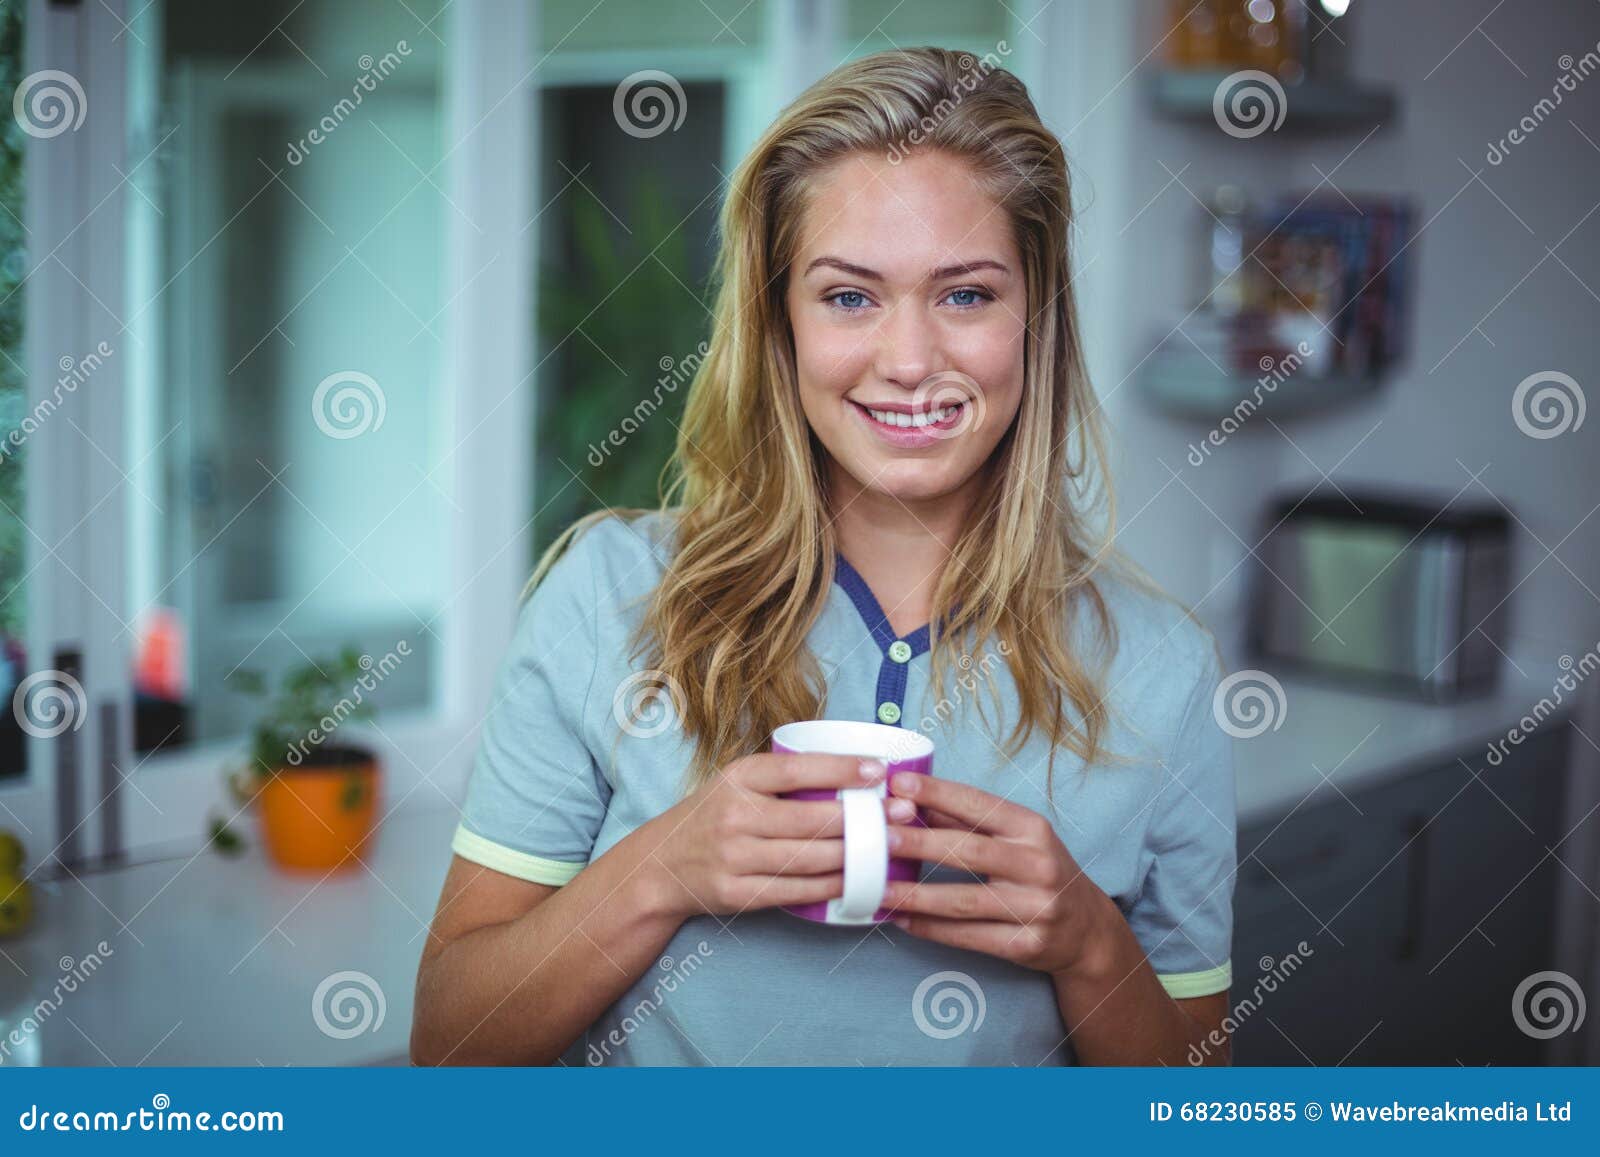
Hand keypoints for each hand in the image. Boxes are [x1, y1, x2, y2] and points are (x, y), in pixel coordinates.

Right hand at [644, 753, 915, 919]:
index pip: (796, 770)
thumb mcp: (736, 783)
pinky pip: (798, 891)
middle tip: (904, 814)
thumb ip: (781, 778)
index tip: (880, 769)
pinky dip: (833, 886)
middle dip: (864, 819)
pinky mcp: (738, 894)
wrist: (661, 866)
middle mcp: (734, 816)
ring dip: (857, 855)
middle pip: (812, 820)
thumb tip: (855, 770)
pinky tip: (859, 879)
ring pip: (811, 859)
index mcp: (737, 779)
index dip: (841, 769)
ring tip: (891, 847)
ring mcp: (735, 859)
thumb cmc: (714, 816)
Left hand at [880, 772, 1114, 977]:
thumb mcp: (1017, 838)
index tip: (899, 784)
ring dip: (916, 895)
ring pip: (964, 901)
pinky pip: (969, 937)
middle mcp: (1037, 865)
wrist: (1086, 930)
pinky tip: (902, 920)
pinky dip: (931, 929)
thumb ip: (967, 820)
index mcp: (1032, 829)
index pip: (979, 805)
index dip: (938, 793)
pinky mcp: (1026, 945)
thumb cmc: (1039, 872)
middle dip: (921, 843)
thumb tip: (912, 800)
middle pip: (969, 851)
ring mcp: (1035, 908)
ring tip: (879, 889)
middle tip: (881, 837)